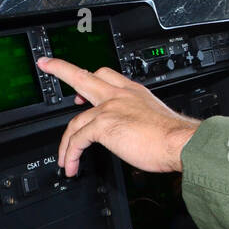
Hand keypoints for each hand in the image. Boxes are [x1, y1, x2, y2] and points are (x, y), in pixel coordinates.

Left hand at [36, 57, 200, 176]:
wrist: (181, 142)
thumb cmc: (175, 136)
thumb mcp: (155, 119)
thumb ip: (139, 119)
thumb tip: (132, 132)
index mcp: (133, 92)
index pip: (106, 76)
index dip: (91, 75)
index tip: (80, 74)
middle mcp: (120, 95)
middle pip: (84, 77)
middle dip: (62, 69)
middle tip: (47, 64)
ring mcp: (110, 108)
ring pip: (75, 119)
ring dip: (66, 141)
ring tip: (62, 157)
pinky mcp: (104, 125)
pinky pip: (77, 139)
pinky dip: (71, 153)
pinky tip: (72, 163)